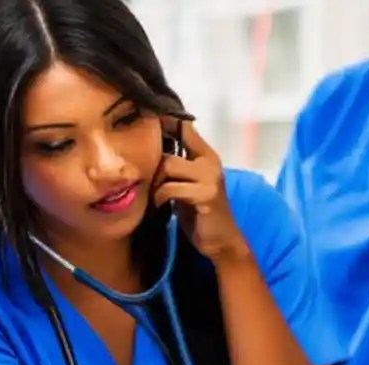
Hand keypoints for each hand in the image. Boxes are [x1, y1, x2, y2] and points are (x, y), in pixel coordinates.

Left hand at [152, 120, 249, 264]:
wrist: (221, 241)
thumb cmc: (200, 215)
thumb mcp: (188, 186)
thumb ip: (177, 167)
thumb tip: (149, 150)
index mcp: (207, 156)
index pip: (184, 127)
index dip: (165, 121)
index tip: (148, 119)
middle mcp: (210, 162)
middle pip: (168, 153)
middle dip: (153, 171)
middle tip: (149, 187)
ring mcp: (210, 177)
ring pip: (168, 166)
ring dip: (156, 184)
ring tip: (156, 197)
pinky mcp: (206, 194)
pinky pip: (171, 187)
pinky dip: (161, 197)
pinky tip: (162, 206)